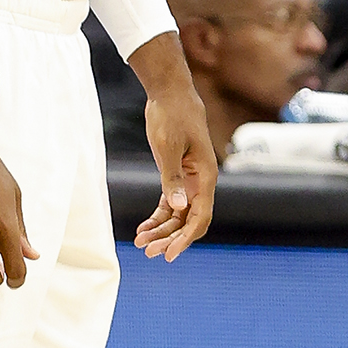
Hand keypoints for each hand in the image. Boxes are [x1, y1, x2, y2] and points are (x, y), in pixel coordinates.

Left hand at [129, 34, 216, 261]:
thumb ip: (173, 178)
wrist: (170, 93)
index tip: (168, 254)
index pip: (199, 217)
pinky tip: (144, 229)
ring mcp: (190, 180)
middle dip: (170, 238)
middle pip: (189, 221)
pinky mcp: (178, 175)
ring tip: (141, 243)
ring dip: (162, 230)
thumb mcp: (168, 147)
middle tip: (148, 252)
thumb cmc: (171, 116)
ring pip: (179, 214)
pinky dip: (159, 216)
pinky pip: (171, 203)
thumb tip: (179, 206)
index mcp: (206, 177)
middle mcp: (202, 182)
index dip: (185, 238)